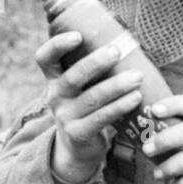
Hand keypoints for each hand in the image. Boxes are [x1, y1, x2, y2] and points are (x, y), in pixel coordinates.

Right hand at [36, 31, 144, 183]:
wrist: (78, 148)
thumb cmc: (86, 106)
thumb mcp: (80, 87)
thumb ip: (91, 66)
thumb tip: (123, 36)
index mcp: (54, 79)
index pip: (45, 58)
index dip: (57, 45)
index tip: (78, 35)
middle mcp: (55, 96)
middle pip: (73, 76)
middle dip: (95, 62)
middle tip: (117, 51)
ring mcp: (65, 116)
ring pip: (92, 97)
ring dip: (117, 85)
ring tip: (137, 77)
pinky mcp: (79, 133)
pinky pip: (102, 117)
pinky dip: (120, 106)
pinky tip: (136, 98)